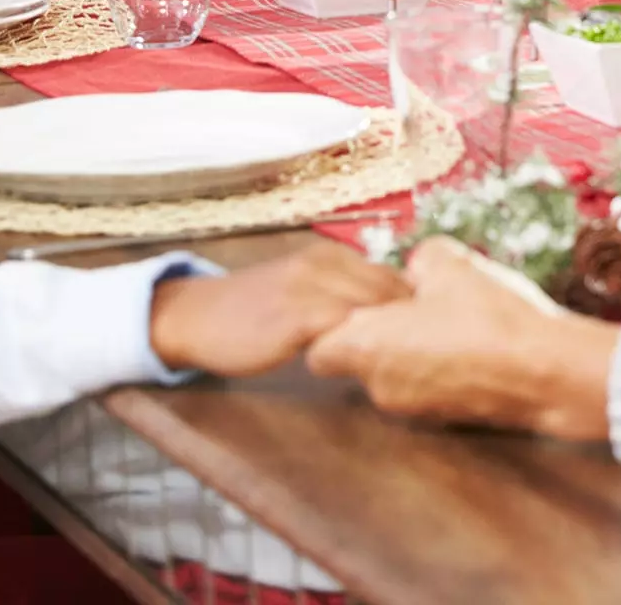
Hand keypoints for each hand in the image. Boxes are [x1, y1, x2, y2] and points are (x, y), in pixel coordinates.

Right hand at [148, 238, 411, 378]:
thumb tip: (394, 316)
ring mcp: (310, 287)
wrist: (196, 316)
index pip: (394, 277)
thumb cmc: (252, 309)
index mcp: (331, 255)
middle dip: (411, 321)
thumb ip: (343, 293)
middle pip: (391, 291)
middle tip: (421, 353)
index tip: (425, 334)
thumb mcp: (303, 287)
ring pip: (372, 308)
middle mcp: (324, 263)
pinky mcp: (295, 316)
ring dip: (390, 334)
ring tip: (399, 363)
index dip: (415, 307)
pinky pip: (345, 328)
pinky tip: (364, 364)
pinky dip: (360, 344)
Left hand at [308, 238, 618, 441]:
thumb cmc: (490, 315)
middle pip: (357, 361)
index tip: (366, 303)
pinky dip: (437, 369)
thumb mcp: (450, 263)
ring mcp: (413, 409)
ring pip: (393, 376)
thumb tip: (417, 268)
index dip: (335, 324)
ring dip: (410, 351)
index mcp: (366, 348)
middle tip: (414, 305)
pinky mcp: (445, 421)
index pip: (317, 347)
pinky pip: (425, 388)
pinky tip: (472, 344)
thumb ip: (418, 261)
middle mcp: (380, 386)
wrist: (547, 370)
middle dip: (378, 334)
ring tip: (451, 322)